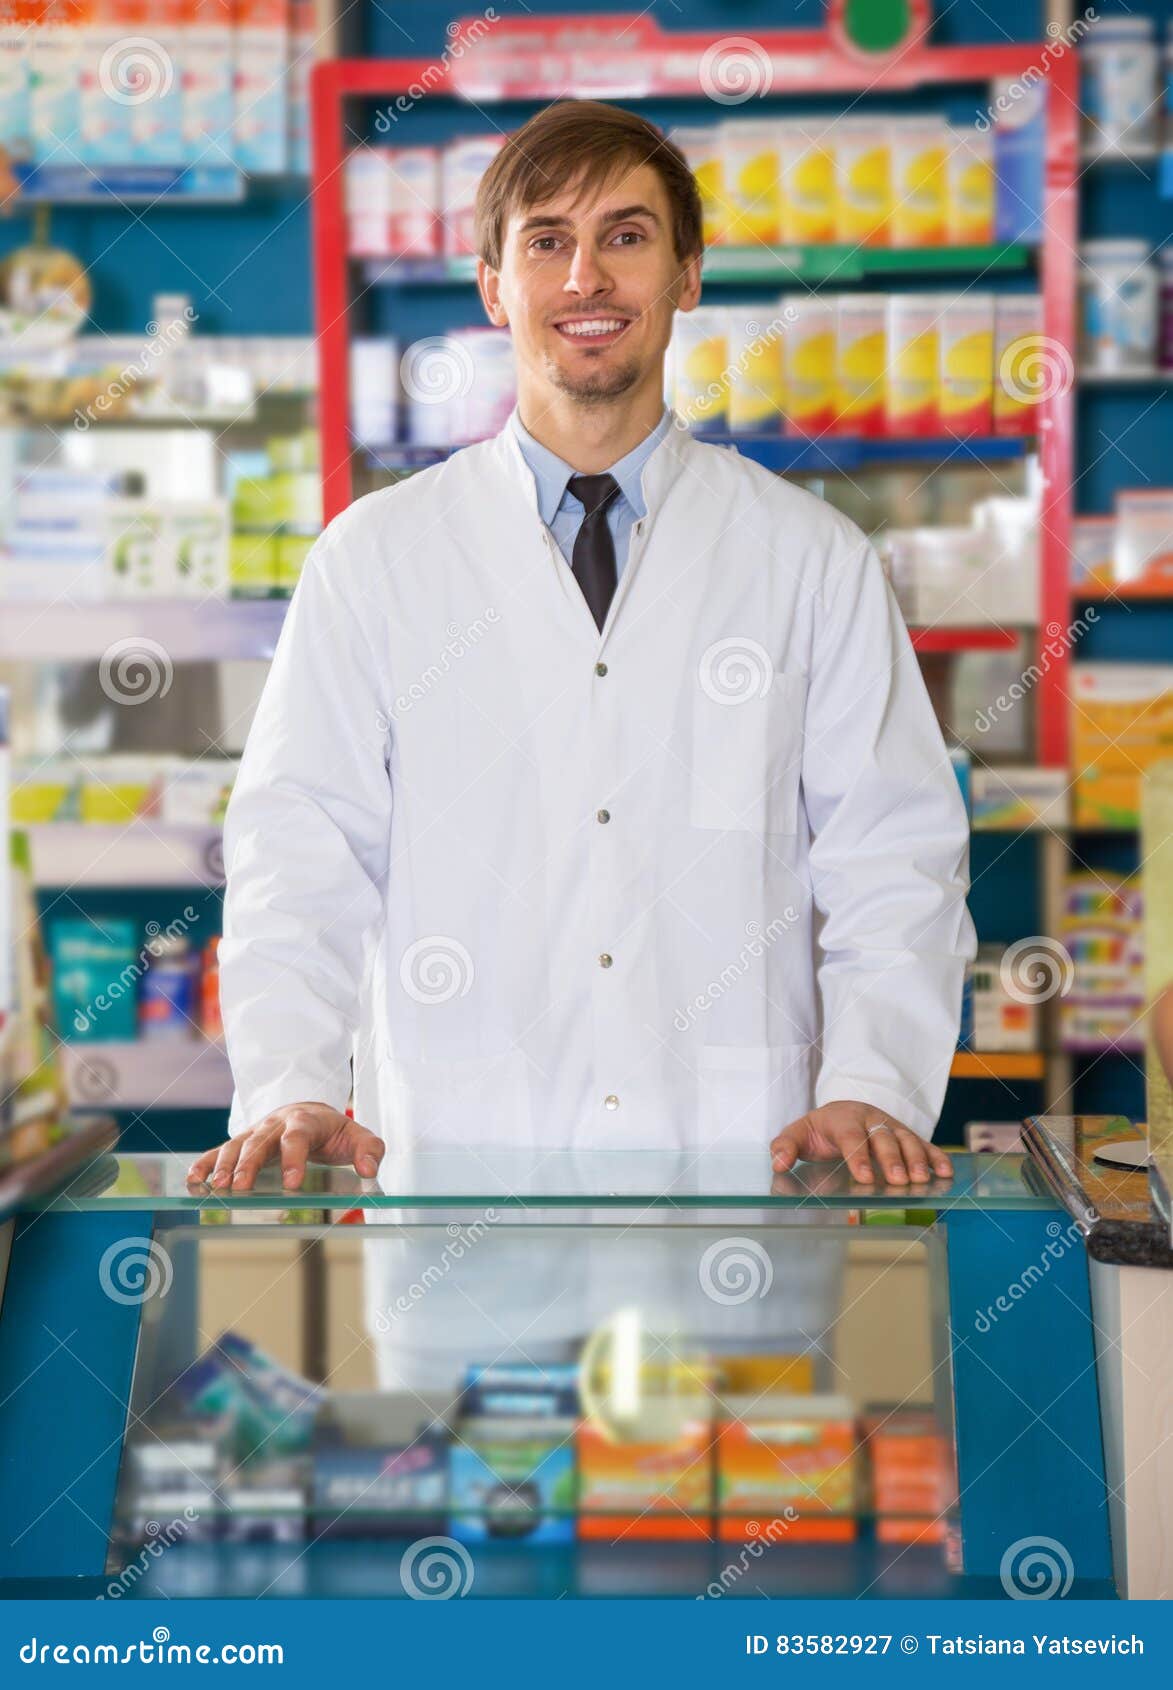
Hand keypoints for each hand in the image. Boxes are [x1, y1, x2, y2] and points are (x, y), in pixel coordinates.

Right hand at [186, 1102, 384, 1192]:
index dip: (294, 1159)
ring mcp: (256, 1132)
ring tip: (218, 1188)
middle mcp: (276, 1124)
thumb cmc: (334, 1131)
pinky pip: (220, 1150)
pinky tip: (194, 1180)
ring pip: (237, 1145)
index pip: (297, 1137)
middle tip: (240, 1188)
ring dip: (225, 1166)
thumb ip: (370, 1150)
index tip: (293, 1183)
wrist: (311, 1111)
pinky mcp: (243, 1141)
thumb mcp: (358, 1136)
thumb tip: (370, 1171)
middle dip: (249, 1165)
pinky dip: (206, 1164)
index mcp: (306, 1121)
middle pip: (260, 1142)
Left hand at [770, 1101, 951, 1185]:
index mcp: (842, 1119)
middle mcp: (870, 1120)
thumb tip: (778, 1163)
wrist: (843, 1111)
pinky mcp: (906, 1135)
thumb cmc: (820, 1130)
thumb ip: (785, 1146)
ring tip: (922, 1179)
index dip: (858, 1156)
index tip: (864, 1176)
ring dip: (916, 1159)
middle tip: (899, 1180)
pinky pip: (924, 1143)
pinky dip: (936, 1157)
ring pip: (906, 1139)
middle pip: (883, 1138)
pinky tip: (945, 1172)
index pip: (851, 1137)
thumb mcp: (798, 1134)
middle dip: (892, 1159)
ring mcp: (890, 1126)